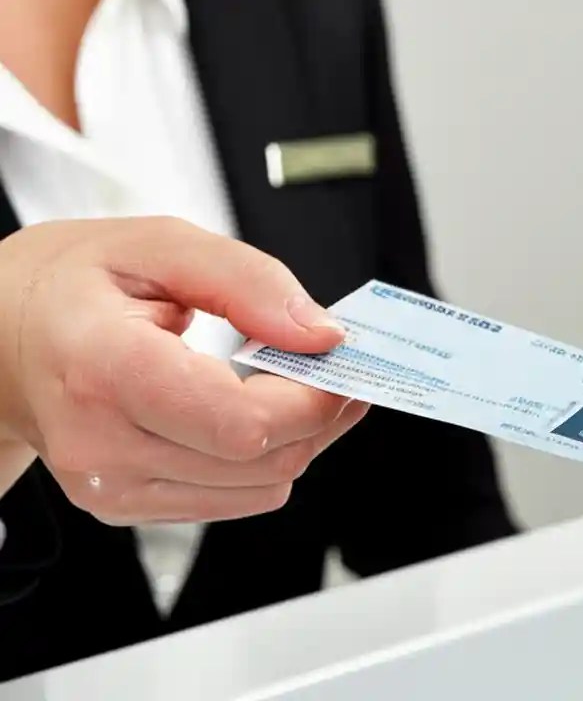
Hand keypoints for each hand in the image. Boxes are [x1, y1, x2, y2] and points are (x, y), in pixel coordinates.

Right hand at [0, 217, 367, 523]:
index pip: (243, 424)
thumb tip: (322, 334)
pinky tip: (251, 411)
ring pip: (260, 489)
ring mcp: (110, 486)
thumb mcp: (158, 244)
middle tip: (336, 367)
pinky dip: (263, 458)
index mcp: (104, 369)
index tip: (342, 361)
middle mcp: (100, 445)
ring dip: (299, 439)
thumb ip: (248, 280)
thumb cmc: (70, 285)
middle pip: (262, 461)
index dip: (313, 399)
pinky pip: (235, 499)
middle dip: (320, 416)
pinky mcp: (125, 506)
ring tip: (292, 383)